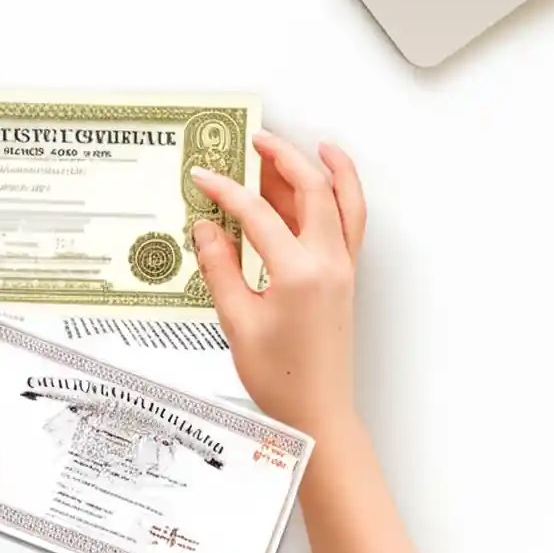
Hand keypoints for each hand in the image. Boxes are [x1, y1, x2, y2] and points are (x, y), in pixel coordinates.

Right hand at [189, 132, 365, 434]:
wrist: (318, 412)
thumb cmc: (281, 377)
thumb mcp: (237, 322)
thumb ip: (220, 268)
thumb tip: (206, 228)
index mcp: (299, 273)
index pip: (258, 214)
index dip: (227, 191)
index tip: (203, 177)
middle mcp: (328, 263)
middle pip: (312, 190)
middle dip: (283, 158)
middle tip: (254, 140)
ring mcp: (342, 269)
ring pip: (341, 201)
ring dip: (324, 168)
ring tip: (306, 144)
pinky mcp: (344, 277)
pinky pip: (350, 222)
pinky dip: (341, 194)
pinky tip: (326, 182)